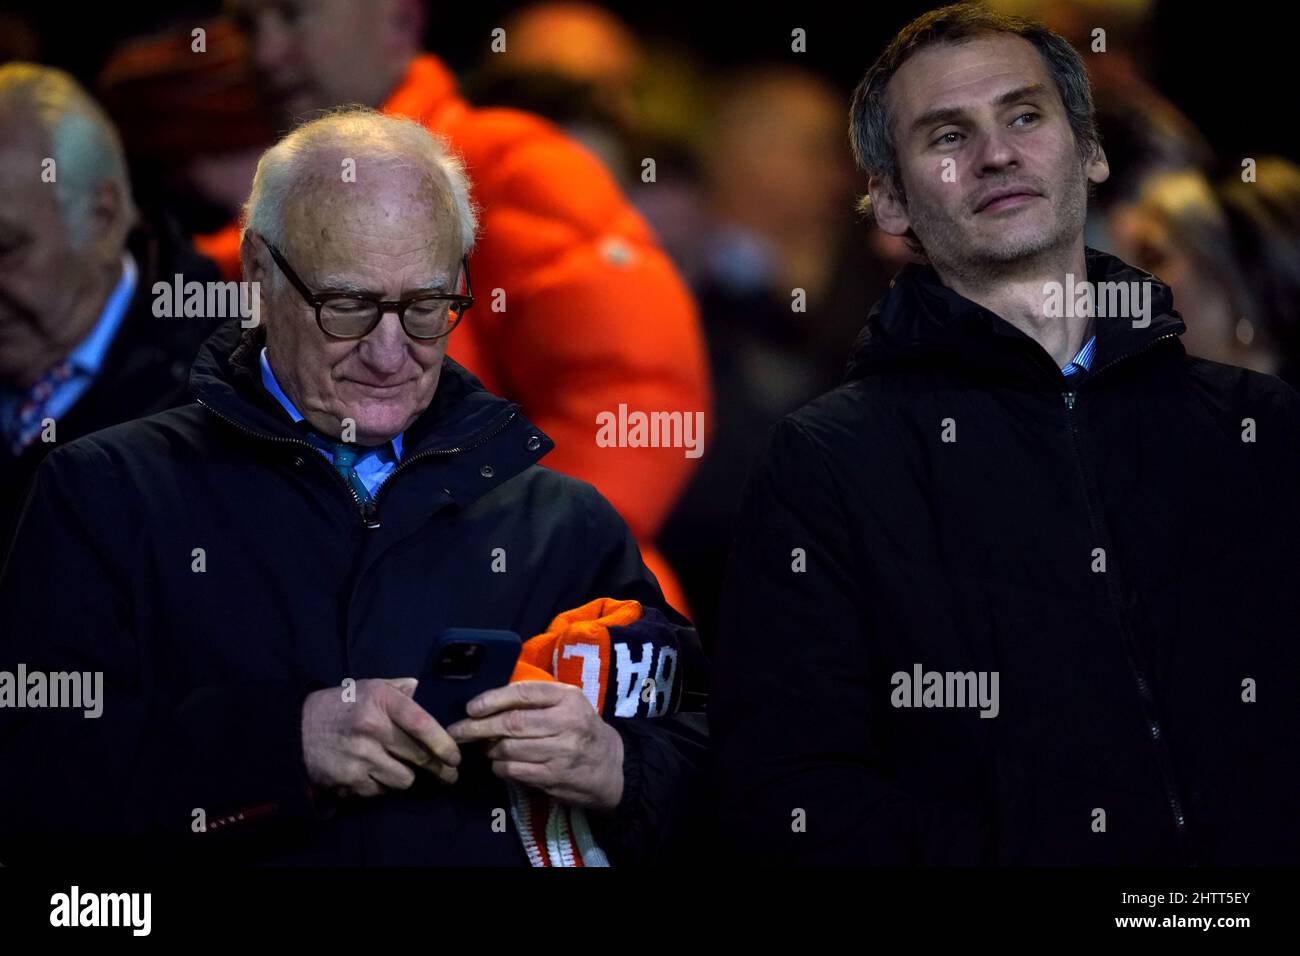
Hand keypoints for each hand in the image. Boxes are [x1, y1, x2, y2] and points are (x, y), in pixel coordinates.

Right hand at [301, 677, 460, 797]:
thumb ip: (397, 688)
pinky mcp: (349, 780)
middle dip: (439, 769)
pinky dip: (383, 786)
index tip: (456, 756)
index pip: (422, 724)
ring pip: (404, 779)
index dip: (444, 743)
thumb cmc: (340, 706)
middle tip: (449, 774)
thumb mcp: (368, 687)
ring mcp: (361, 757)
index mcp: (381, 701)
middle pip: (419, 757)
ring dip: (407, 777)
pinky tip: (376, 775)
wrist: (295, 730)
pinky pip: (381, 791)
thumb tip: (419, 687)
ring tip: (403, 769)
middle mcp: (373, 728)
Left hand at [447, 681, 623, 810]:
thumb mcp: (568, 704)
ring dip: (490, 749)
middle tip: (458, 731)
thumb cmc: (581, 729)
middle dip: (479, 727)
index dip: (493, 699)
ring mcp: (562, 752)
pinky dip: (500, 767)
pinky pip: (515, 771)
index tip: (470, 707)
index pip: (524, 693)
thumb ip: (536, 699)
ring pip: (509, 749)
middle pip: (512, 723)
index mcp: (568, 698)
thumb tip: (489, 701)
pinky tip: (500, 764)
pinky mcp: (555, 777)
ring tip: (487, 748)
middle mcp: (567, 722)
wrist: (612, 767)